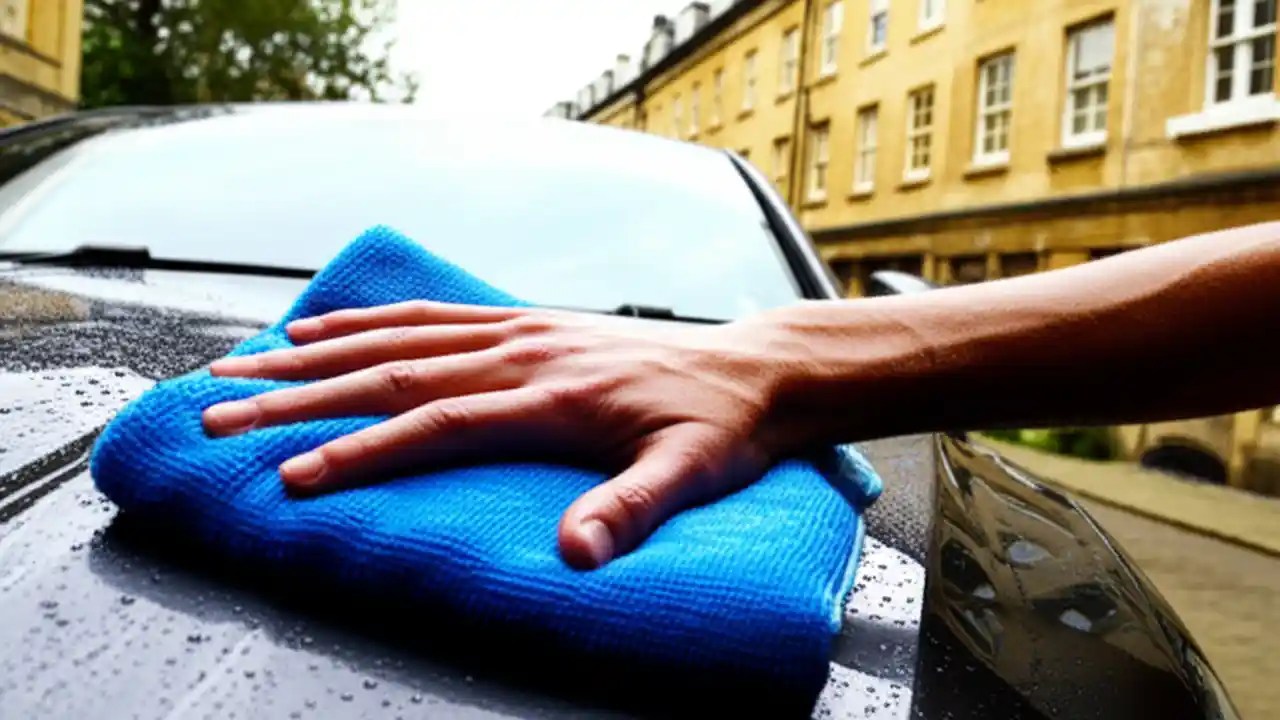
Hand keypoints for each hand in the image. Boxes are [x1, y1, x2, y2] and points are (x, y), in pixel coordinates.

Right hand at [202, 301, 797, 568]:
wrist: (753, 370)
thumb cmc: (718, 427)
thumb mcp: (688, 474)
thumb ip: (629, 511)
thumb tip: (575, 558)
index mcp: (550, 396)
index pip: (434, 422)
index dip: (361, 451)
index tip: (291, 476)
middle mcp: (521, 353)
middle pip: (390, 372)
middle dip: (298, 396)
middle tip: (219, 414)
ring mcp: (518, 330)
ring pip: (396, 335)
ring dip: (313, 351)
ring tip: (240, 362)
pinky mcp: (523, 321)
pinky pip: (430, 313)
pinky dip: (368, 318)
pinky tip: (324, 326)